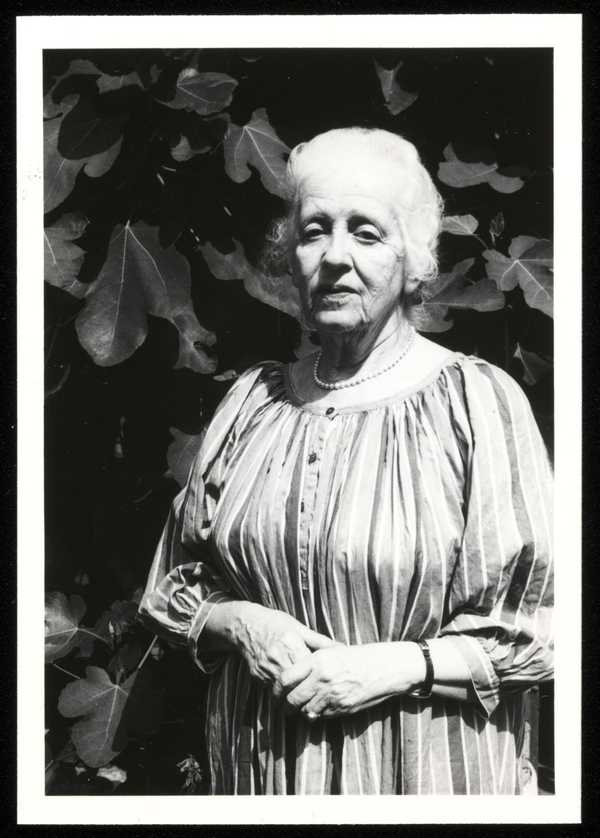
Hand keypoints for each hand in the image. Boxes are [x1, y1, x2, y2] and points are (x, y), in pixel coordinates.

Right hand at [221, 602, 334, 693]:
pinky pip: (272, 689)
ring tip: (308, 701)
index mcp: (291, 643)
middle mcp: (277, 657)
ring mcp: (266, 668)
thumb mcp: (298, 627)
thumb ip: (320, 640)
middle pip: (297, 682)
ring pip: (284, 690)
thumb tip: (342, 648)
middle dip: (309, 690)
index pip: (310, 667)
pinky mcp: (257, 675)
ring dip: (296, 696)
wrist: (245, 625)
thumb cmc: (275, 623)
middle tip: (321, 698)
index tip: (329, 683)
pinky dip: (283, 694)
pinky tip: (291, 695)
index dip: (320, 677)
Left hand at [281, 641, 425, 719]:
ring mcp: (333, 694)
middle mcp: (322, 677)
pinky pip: (322, 716)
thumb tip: (290, 675)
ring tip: (298, 711)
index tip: (275, 694)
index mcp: (317, 660)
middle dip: (285, 707)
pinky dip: (317, 715)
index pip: (286, 678)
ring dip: (301, 712)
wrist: (386, 667)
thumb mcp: (332, 651)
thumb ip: (311, 663)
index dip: (277, 689)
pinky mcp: (343, 707)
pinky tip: (318, 710)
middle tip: (282, 709)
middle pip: (292, 698)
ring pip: (305, 710)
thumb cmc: (358, 657)